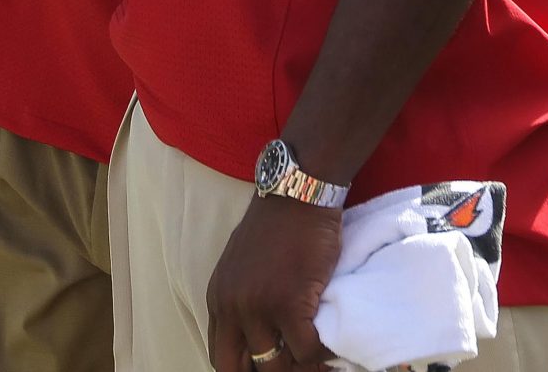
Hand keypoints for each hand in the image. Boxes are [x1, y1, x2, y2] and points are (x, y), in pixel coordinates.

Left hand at [206, 196, 339, 371]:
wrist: (298, 194)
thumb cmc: (278, 225)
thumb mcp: (241, 265)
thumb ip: (241, 299)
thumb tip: (255, 336)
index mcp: (218, 299)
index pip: (222, 358)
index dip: (246, 370)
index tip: (270, 366)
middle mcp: (232, 306)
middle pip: (241, 369)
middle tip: (295, 366)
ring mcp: (259, 306)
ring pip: (276, 366)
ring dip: (300, 367)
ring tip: (315, 360)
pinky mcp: (290, 303)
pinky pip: (307, 351)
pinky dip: (321, 355)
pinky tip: (329, 347)